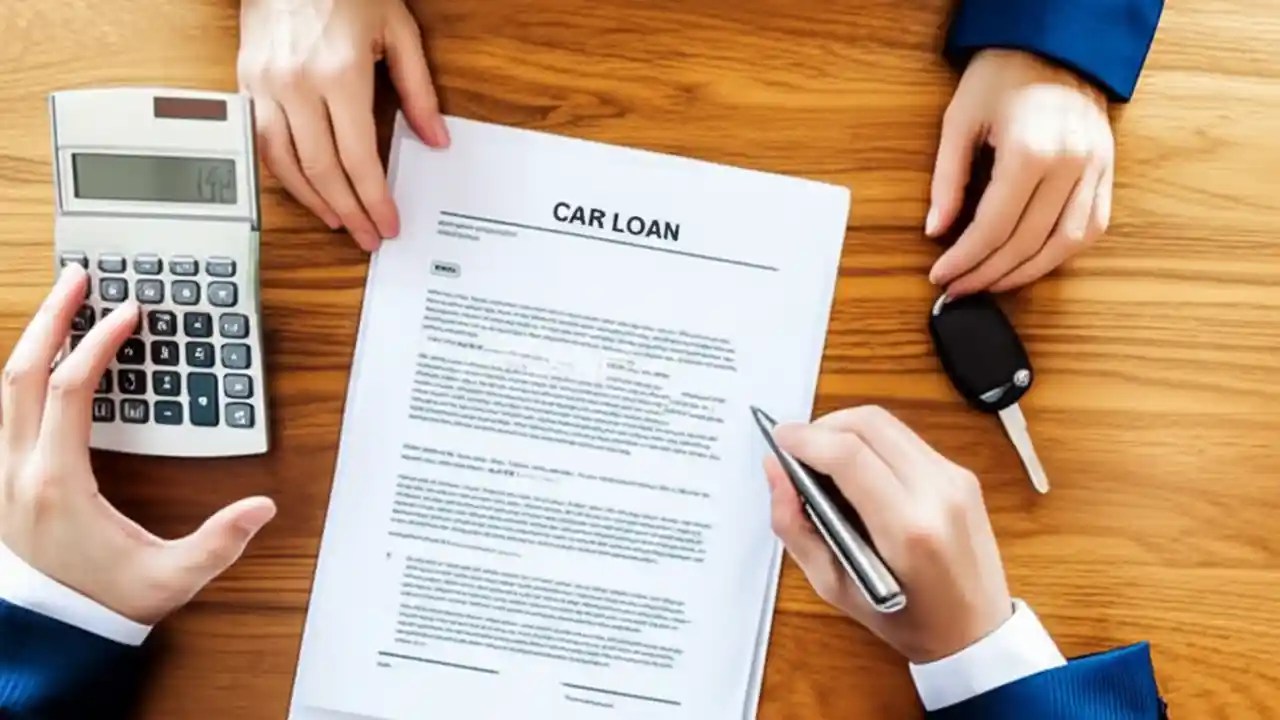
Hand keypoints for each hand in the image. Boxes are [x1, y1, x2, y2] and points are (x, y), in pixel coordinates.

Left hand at [0, 266, 275, 624]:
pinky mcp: (5, 482)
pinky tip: (46, 364)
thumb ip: (218, 542)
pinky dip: (25, 375)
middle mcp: (17, 470)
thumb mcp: (170, 576)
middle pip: (20, 372)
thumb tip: (262, 507)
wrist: (52, 639)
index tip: (128, 313)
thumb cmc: (105, 605)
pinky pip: (5, 410)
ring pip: (3, 388)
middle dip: (51, 318)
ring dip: (33, 342)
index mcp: (56, 481)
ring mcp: (3, 475)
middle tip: (77, 278)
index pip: (70, 389)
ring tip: (61, 307)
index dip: (100, 342)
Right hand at [238, 0, 448, 250]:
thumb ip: (419, 90)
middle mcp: (296, 85)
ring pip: (284, 164)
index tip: (388, 223)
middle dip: (348, 211)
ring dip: (313, 201)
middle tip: (367, 236)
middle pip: (322, 170)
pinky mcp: (245, 82)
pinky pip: (261, 143)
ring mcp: (265, 85)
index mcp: (339, 73)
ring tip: (339, 220)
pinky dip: (284, 174)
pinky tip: (306, 188)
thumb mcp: (398, 29)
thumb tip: (435, 139)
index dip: (375, 199)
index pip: (358, 158)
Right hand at [764, 406, 1011, 662]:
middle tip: (797, 450)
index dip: (806, 439)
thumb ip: (795, 527)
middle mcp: (937, 492)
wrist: (978, 631)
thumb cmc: (906, 620)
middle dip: (823, 426)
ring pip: (888, 423)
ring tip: (823, 458)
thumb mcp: (834, 587)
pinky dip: (872, 442)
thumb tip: (775, 470)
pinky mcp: (961, 473)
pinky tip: (857, 469)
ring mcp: (955, 478)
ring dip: (846, 429)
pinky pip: (906, 439)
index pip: (849, 455)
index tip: (779, 440)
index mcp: (907, 529)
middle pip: (869, 423)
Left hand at [926, 49, 1114, 295]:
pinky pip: (1092, 228)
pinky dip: (1061, 254)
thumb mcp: (959, 121)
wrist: (1055, 44)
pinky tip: (1032, 263)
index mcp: (1030, 152)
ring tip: (992, 283)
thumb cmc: (1003, 76)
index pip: (994, 228)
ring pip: (1066, 245)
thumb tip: (936, 230)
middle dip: (988, 274)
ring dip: (1026, 274)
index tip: (942, 276)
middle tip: (959, 288)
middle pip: (1027, 243)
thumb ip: (947, 180)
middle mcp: (1070, 165)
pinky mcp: (1108, 171)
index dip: (964, 260)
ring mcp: (1095, 170)